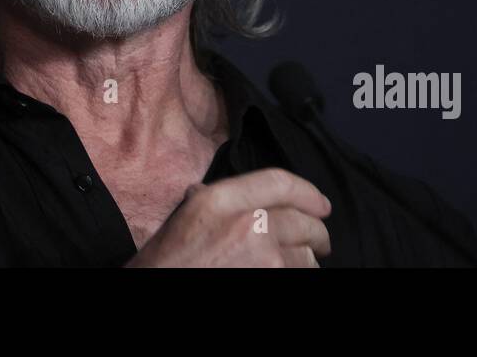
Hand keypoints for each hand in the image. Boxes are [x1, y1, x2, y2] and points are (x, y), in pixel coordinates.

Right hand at [123, 167, 331, 266]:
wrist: (155, 294)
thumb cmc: (166, 261)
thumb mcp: (184, 217)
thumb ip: (211, 199)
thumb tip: (230, 193)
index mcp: (222, 199)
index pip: (281, 182)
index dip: (308, 192)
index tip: (321, 204)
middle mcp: (249, 223)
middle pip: (305, 221)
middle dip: (316, 232)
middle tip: (317, 240)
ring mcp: (265, 259)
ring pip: (308, 256)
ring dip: (306, 260)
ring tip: (297, 263)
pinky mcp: (274, 282)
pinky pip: (301, 276)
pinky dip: (298, 275)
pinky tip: (285, 275)